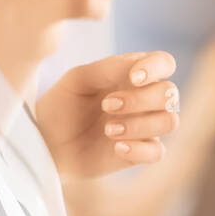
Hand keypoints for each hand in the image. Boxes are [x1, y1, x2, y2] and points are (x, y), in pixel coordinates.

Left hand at [36, 52, 177, 178]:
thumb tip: (137, 68)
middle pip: (170, 93)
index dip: (156, 67)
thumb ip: (109, 68)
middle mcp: (144, 99)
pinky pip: (158, 151)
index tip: (133, 78)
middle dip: (140, 99)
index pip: (164, 62)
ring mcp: (144, 126)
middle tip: (106, 106)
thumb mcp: (78, 79)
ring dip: (140, 124)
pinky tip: (116, 147)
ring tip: (108, 130)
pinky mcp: (139, 153)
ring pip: (169, 121)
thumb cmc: (61, 105)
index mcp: (132, 74)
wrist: (44, 143)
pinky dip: (139, 149)